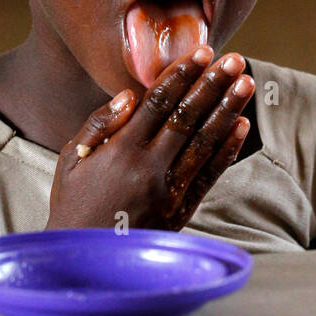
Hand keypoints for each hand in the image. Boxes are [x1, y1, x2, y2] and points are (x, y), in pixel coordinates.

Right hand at [44, 48, 252, 232]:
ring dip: (228, 109)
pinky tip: (241, 125)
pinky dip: (227, 149)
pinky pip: (210, 175)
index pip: (158, 102)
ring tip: (245, 82)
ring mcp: (169, 190)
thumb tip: (129, 95)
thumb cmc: (74, 204)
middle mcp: (149, 168)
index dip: (182, 74)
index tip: (201, 52)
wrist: (86, 263)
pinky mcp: (182, 210)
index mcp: (121, 150)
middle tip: (234, 59)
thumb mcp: (71, 159)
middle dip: (213, 84)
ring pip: (205, 142)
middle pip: (188, 117)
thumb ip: (98, 124)